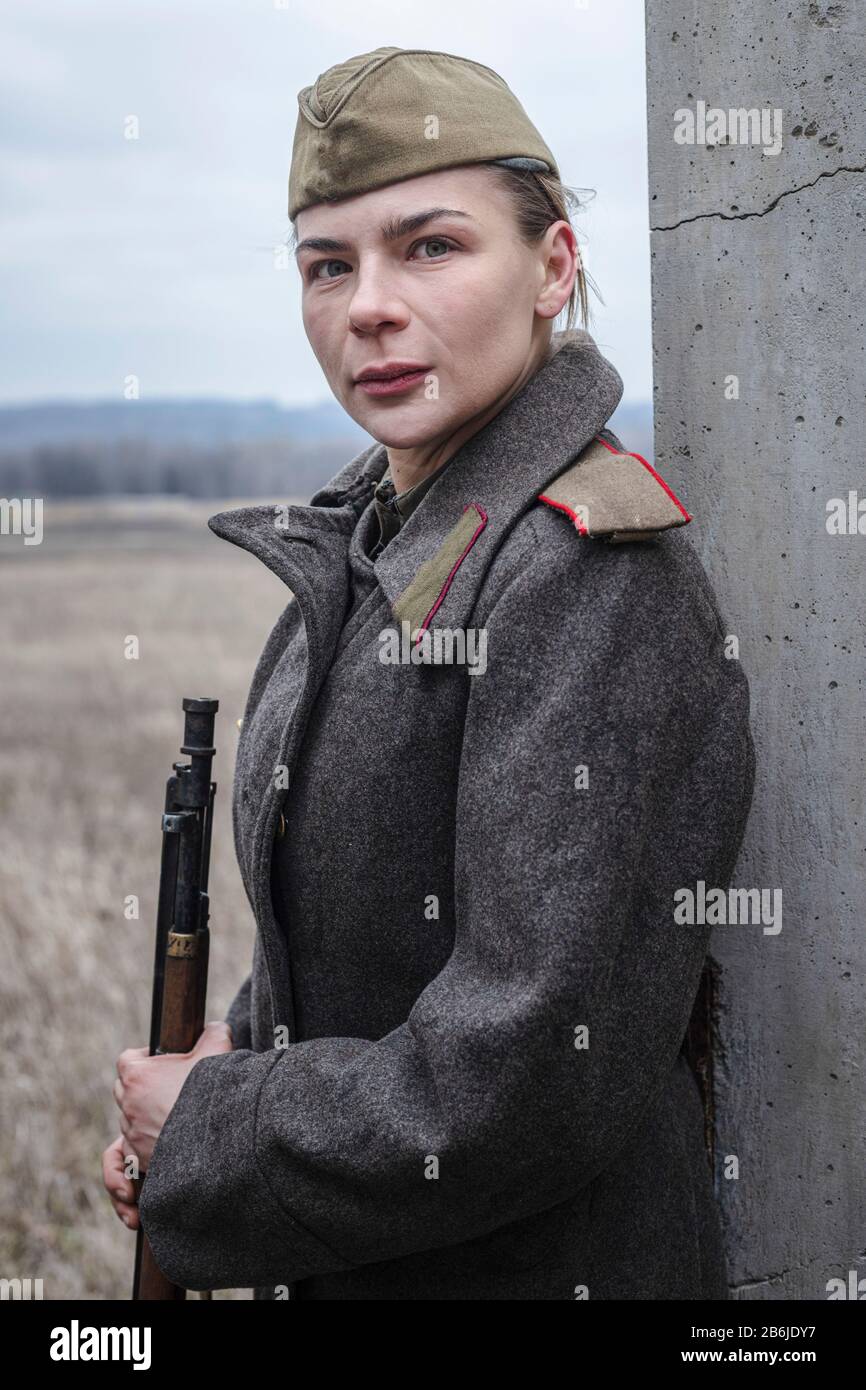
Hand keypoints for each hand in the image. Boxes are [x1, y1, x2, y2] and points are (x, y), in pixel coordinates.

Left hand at [107, 1021, 233, 1223]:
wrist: (219, 1137)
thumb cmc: (214, 1091)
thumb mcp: (218, 1050)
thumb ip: (215, 1033)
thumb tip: (217, 1028)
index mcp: (137, 1076)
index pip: (127, 1060)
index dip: (143, 1059)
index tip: (161, 1062)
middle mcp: (128, 1106)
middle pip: (124, 1091)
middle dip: (142, 1089)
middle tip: (168, 1089)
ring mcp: (133, 1135)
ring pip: (128, 1124)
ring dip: (144, 1120)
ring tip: (169, 1120)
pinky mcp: (142, 1161)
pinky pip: (127, 1158)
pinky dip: (139, 1155)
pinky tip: (158, 1152)